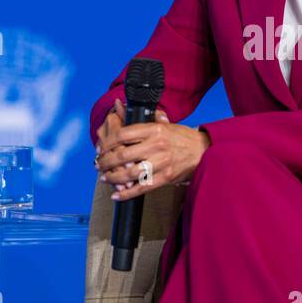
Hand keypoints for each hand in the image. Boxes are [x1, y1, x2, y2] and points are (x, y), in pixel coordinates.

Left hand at [95, 99, 210, 201]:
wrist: (203, 150)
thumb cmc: (181, 137)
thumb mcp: (164, 124)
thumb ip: (142, 119)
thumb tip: (120, 106)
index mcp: (154, 130)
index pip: (123, 134)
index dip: (107, 143)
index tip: (100, 148)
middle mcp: (157, 145)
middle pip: (123, 155)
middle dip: (105, 161)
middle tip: (98, 164)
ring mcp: (162, 163)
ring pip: (130, 173)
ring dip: (113, 177)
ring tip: (104, 178)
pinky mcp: (166, 177)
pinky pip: (142, 188)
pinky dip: (127, 193)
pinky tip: (116, 195)